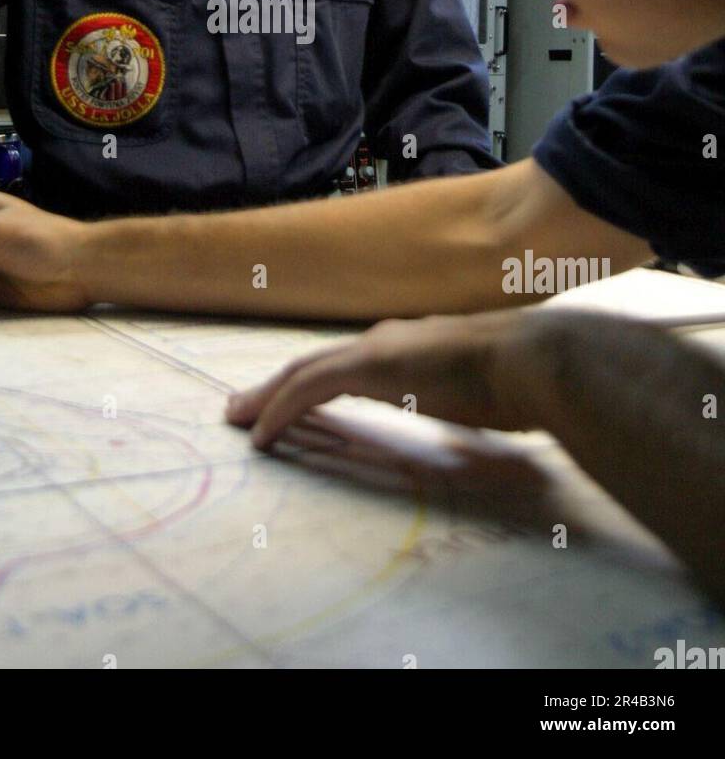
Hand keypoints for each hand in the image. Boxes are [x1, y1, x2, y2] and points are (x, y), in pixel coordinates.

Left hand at [226, 308, 554, 448]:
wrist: (535, 362)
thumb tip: (467, 429)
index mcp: (408, 349)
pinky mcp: (371, 366)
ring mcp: (376, 350)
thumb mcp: (481, 398)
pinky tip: (263, 433)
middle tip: (243, 410)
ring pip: (303, 372)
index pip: (346, 367)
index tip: (289, 406)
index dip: (312, 386)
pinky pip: (310, 388)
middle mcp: (384, 341)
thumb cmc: (520, 384)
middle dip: (276, 387)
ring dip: (268, 397)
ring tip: (240, 421)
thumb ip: (463, 407)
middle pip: (314, 365)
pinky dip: (282, 409)